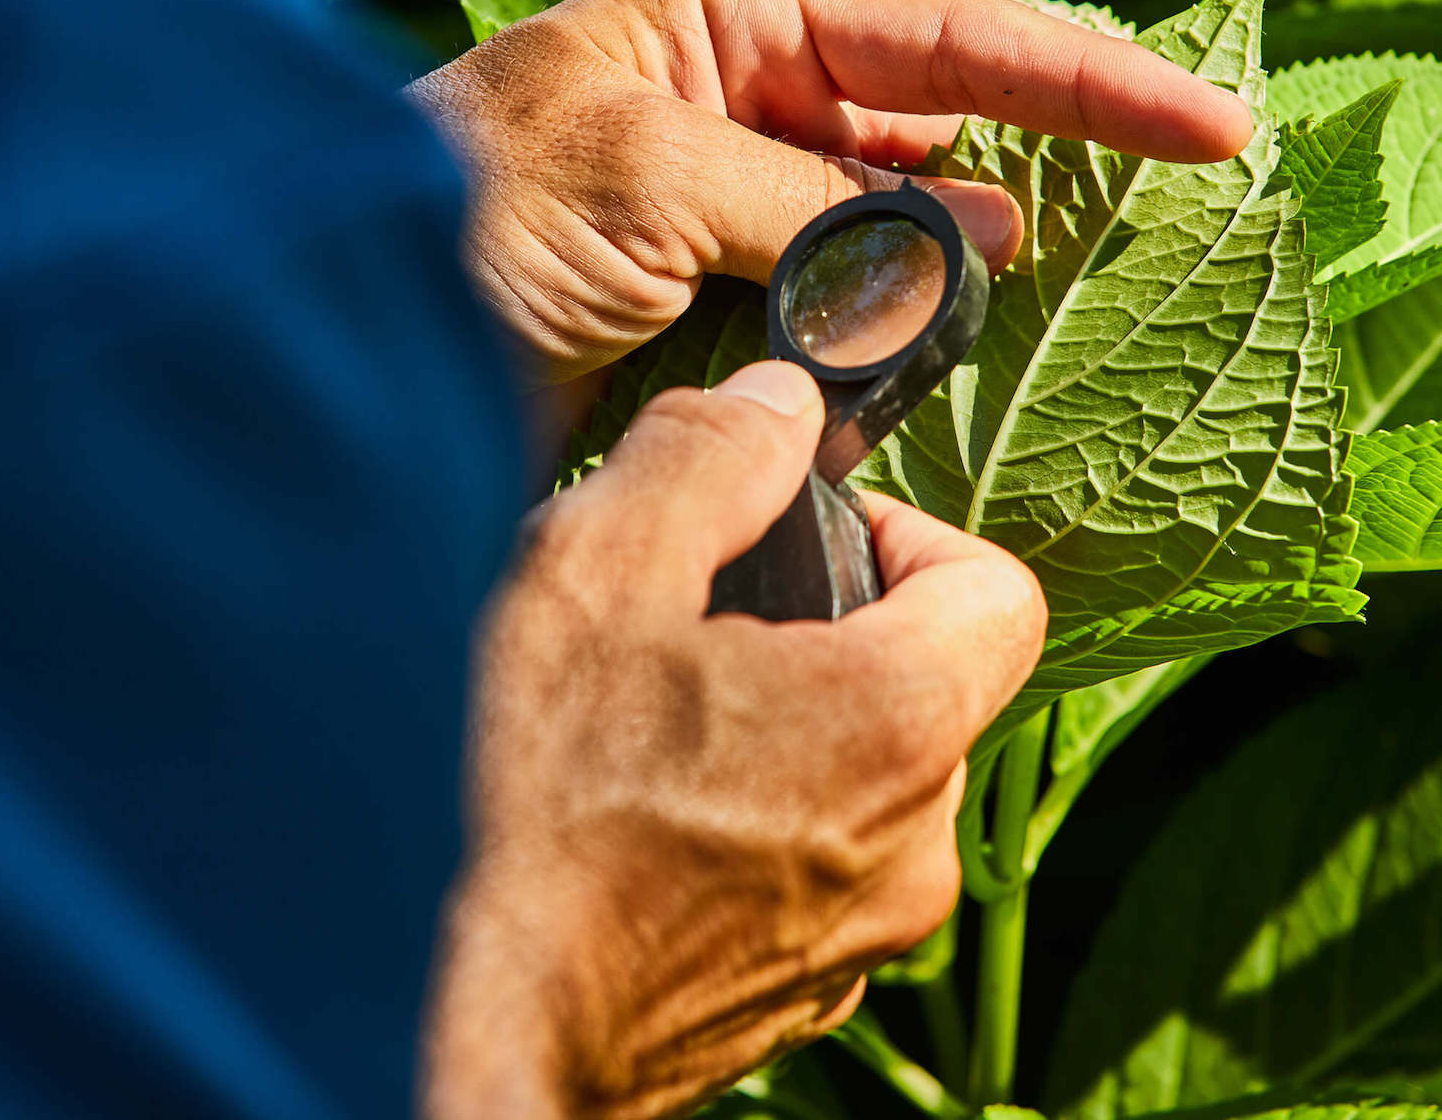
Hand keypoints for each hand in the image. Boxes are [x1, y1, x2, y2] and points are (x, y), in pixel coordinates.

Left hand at [411, 0, 1253, 381]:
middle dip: (1060, 153)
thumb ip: (819, 208)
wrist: (319, 341)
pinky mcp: (719, 310)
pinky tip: (973, 364)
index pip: (943, 33)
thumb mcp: (641, 175)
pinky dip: (910, 342)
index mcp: (728, 16)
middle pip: (944, 120)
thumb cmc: (452, 213)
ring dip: (984, 267)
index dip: (1084, 78)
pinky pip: (848, 315)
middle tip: (1200, 195)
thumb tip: (983, 245)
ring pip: (904, 229)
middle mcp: (745, 101)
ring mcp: (737, 210)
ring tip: (1097, 298)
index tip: (1213, 128)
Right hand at [423, 361, 1045, 1119]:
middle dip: (825, 629)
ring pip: (861, 783)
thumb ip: (709, 459)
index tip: (805, 537)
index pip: (998, 589)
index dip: (910, 535)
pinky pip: (808, 873)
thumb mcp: (594, 573)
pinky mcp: (787, 1002)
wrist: (443, 1037)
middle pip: (924, 683)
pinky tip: (628, 818)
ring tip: (643, 723)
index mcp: (895, 723)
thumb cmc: (515, 808)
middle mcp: (908, 848)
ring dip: (780, 731)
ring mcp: (854, 943)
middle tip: (693, 621)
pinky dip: (749, 825)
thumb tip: (777, 404)